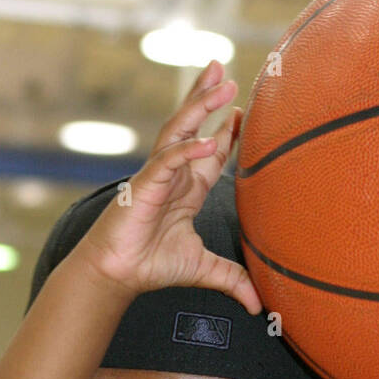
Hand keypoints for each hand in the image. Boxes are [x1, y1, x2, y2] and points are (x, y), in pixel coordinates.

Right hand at [74, 60, 262, 313]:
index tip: (242, 113)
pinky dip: (186, 150)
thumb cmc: (152, 265)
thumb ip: (233, 280)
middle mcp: (173, 175)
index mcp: (186, 188)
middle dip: (209, 99)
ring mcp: (158, 175)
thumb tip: (260, 306)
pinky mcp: (145, 185)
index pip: (210, 153)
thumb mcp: (204, 270)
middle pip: (193, 127)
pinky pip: (167, 160)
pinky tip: (206, 139)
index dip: (226, 133)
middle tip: (226, 72)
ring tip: (221, 83)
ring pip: (180, 130)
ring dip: (200, 105)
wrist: (119, 274)